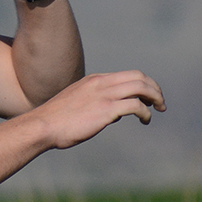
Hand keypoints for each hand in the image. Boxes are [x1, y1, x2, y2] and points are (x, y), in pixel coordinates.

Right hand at [33, 70, 165, 149]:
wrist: (42, 126)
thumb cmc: (56, 121)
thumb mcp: (76, 103)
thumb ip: (94, 103)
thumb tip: (114, 113)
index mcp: (94, 80)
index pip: (127, 75)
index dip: (143, 85)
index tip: (148, 97)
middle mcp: (101, 83)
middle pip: (138, 77)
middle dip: (154, 88)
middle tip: (160, 103)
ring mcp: (103, 95)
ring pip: (141, 87)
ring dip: (155, 97)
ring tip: (159, 109)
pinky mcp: (106, 110)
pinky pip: (136, 106)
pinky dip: (145, 112)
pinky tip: (145, 120)